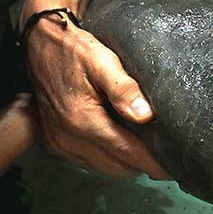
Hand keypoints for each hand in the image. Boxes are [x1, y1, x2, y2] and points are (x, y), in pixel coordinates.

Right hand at [24, 19, 168, 178]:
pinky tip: (120, 145)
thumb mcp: (101, 60)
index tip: (172, 169)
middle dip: (142, 166)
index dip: (153, 163)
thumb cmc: (71, 49)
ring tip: (147, 153)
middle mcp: (68, 138)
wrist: (40, 44)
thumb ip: (124, 89)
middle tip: (165, 158)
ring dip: (125, 164)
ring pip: (103, 168)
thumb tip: (146, 115)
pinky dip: (107, 158)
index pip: (128, 153)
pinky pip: (88, 161)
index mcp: (83, 121)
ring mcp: (59, 143)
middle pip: (117, 167)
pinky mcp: (55, 143)